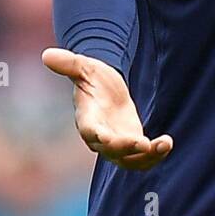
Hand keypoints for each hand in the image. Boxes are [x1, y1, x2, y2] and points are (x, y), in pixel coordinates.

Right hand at [41, 47, 172, 169]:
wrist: (107, 88)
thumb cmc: (93, 77)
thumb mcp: (84, 67)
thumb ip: (69, 64)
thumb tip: (47, 54)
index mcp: (87, 119)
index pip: (90, 131)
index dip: (98, 136)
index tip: (106, 138)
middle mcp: (100, 137)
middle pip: (111, 151)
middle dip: (126, 149)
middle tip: (143, 143)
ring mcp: (116, 144)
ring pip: (129, 160)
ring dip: (147, 157)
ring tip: (164, 144)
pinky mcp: (132, 145)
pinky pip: (142, 158)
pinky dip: (155, 154)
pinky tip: (167, 143)